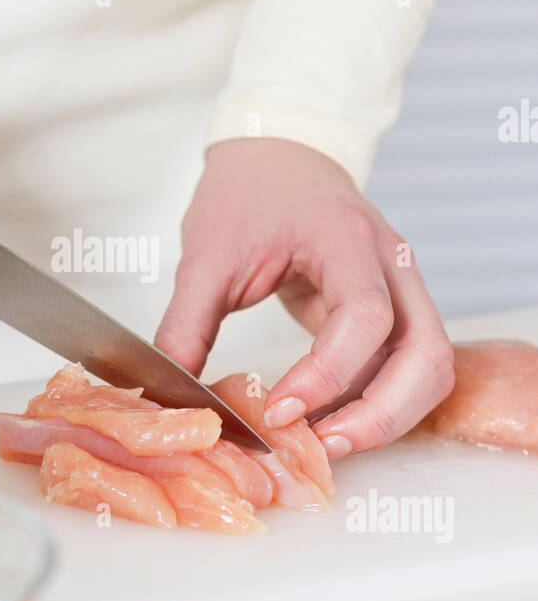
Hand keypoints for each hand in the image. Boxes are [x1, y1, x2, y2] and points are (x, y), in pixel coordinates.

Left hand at [155, 138, 454, 456]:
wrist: (279, 154)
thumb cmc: (248, 192)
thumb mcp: (206, 255)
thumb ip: (186, 325)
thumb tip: (170, 395)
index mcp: (346, 239)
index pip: (365, 316)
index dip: (329, 374)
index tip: (279, 409)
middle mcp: (392, 264)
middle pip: (426, 354)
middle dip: (379, 414)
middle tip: (319, 445)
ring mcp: (403, 287)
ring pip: (431, 368)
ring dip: (390, 416)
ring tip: (326, 443)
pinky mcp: (396, 310)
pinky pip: (410, 368)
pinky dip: (382, 403)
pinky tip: (331, 421)